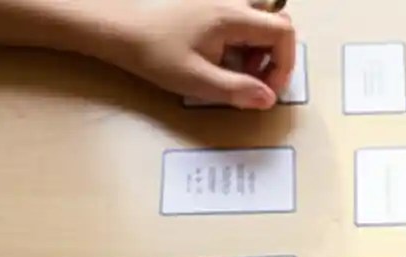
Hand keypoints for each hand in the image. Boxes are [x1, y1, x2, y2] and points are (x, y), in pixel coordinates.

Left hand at [113, 0, 295, 109]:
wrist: (120, 29)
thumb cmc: (155, 53)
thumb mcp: (196, 80)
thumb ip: (236, 90)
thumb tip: (268, 99)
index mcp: (233, 17)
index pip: (283, 32)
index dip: (285, 63)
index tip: (270, 88)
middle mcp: (231, 1)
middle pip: (276, 22)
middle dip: (275, 54)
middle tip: (255, 79)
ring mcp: (220, 0)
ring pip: (260, 18)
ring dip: (260, 46)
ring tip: (238, 70)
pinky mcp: (208, 4)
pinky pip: (241, 16)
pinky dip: (243, 38)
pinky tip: (222, 57)